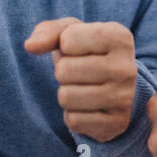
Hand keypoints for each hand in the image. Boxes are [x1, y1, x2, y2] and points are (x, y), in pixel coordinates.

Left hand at [24, 18, 137, 141]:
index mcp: (120, 37)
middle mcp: (127, 67)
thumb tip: (30, 46)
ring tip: (83, 88)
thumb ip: (48, 32)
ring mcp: (124, 98)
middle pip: (64, 70)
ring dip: (66, 93)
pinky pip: (73, 121)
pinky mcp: (117, 123)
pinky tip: (88, 107)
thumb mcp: (72, 33)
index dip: (64, 45)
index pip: (68, 39)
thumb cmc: (88, 53)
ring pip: (66, 97)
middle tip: (79, 72)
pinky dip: (73, 114)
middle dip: (63, 71)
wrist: (115, 87)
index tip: (80, 49)